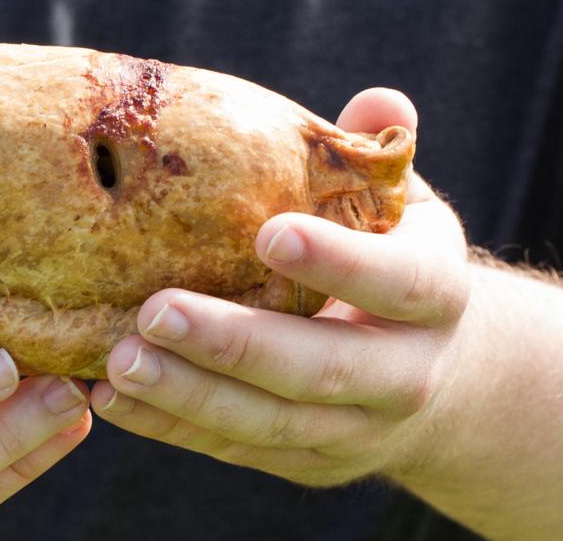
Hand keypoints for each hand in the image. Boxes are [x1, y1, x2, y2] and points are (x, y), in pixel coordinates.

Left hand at [92, 88, 469, 485]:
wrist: (450, 382)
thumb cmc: (400, 267)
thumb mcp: (410, 213)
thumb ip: (382, 161)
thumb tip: (382, 102)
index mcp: (438, 298)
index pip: (401, 283)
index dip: (339, 262)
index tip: (267, 232)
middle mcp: (406, 375)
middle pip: (321, 368)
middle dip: (236, 344)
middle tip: (156, 311)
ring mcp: (355, 430)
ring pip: (271, 422)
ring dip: (190, 395)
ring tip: (116, 361)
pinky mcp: (306, 461)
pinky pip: (236, 449)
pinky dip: (172, 427)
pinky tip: (112, 397)